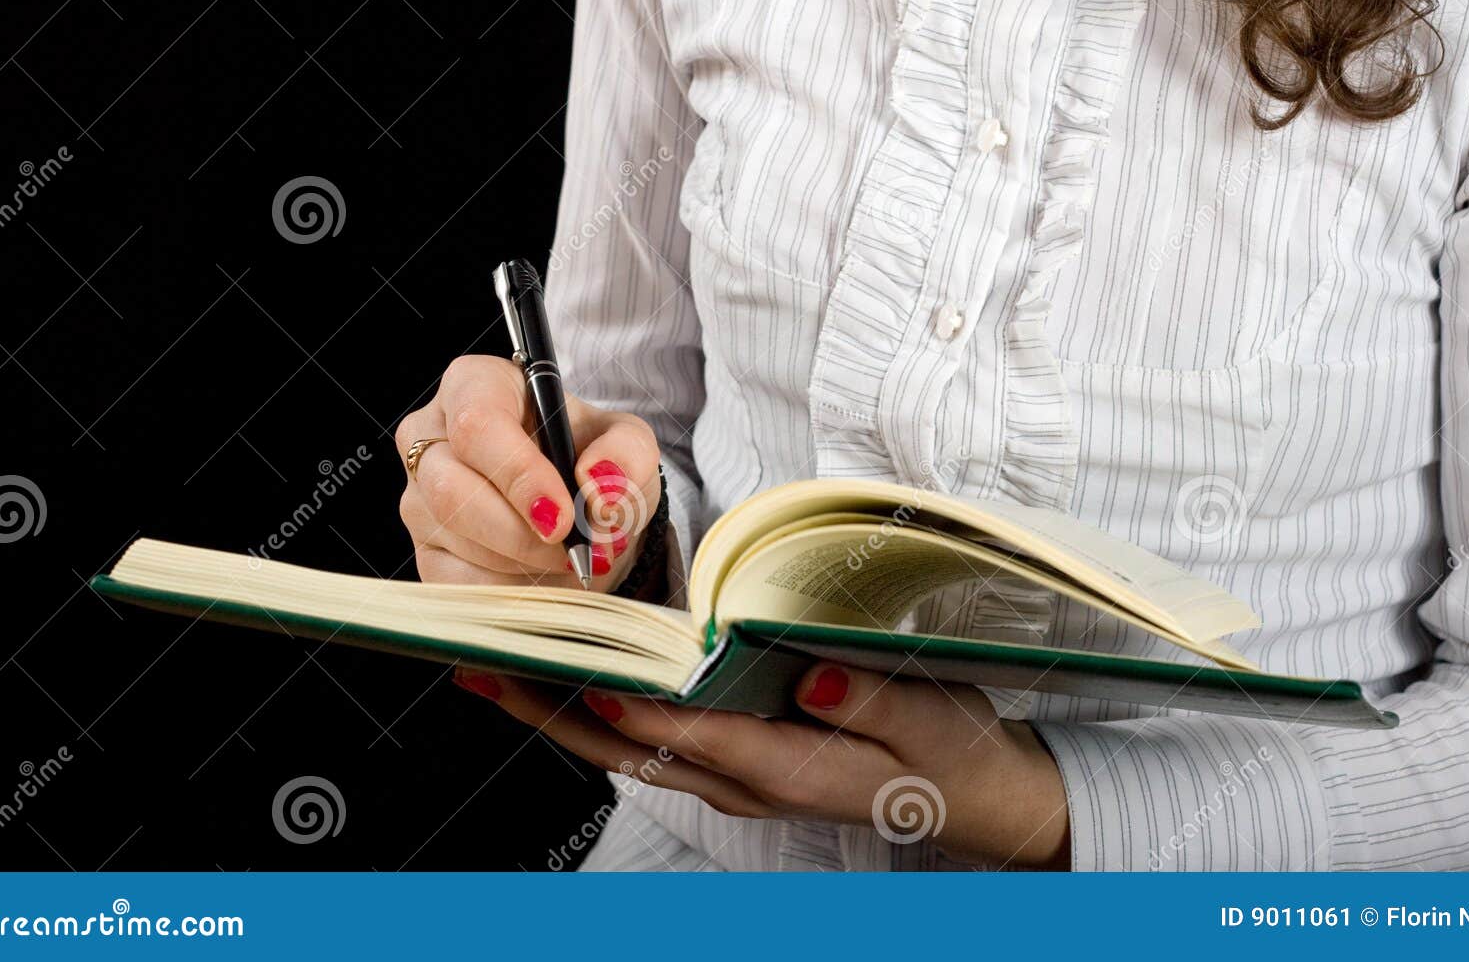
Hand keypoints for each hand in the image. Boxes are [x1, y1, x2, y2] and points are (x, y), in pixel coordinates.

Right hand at [396, 355, 660, 590]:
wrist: (582, 511)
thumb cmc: (592, 461)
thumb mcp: (627, 443)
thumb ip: (626, 453)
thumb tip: (599, 486)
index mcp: (476, 384)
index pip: (476, 424)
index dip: (518, 475)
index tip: (563, 516)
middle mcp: (431, 433)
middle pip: (452, 489)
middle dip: (523, 533)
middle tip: (578, 550)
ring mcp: (419, 493)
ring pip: (455, 538)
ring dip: (525, 561)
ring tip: (573, 556)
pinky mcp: (425, 549)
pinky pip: (454, 580)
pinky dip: (508, 587)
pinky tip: (541, 573)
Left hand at [455, 663, 1070, 868]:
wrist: (978, 799)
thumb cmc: (954, 755)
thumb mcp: (932, 725)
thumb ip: (871, 701)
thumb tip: (811, 677)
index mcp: (792, 768)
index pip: (697, 737)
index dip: (637, 708)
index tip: (583, 678)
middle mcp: (749, 780)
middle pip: (634, 750)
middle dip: (557, 711)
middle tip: (489, 669)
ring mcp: (740, 777)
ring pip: (633, 749)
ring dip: (565, 711)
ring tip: (503, 669)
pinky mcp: (741, 761)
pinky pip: (656, 741)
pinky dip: (605, 712)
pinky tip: (576, 680)